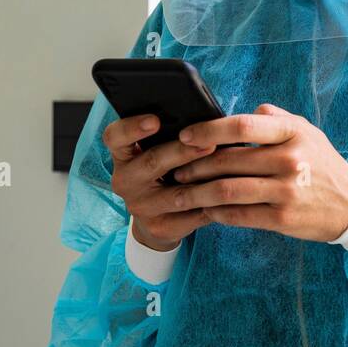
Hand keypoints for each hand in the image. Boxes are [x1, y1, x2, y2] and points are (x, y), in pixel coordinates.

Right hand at [103, 113, 217, 250]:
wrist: (159, 219)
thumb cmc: (166, 173)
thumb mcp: (160, 152)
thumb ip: (174, 135)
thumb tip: (209, 119)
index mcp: (124, 155)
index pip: (115, 137)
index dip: (132, 127)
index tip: (155, 120)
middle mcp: (126, 180)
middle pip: (152, 162)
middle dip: (183, 151)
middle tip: (208, 143)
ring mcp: (141, 207)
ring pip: (177, 195)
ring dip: (205, 182)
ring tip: (228, 171)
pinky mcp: (161, 227)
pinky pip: (192, 216)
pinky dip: (215, 205)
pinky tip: (232, 197)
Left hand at [172, 104, 347, 241]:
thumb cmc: (323, 165)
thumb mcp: (307, 132)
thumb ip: (275, 118)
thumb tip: (245, 110)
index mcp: (292, 132)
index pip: (241, 125)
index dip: (208, 130)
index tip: (186, 136)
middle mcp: (289, 160)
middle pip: (227, 161)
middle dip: (193, 166)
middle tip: (175, 170)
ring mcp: (286, 191)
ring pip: (226, 190)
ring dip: (196, 193)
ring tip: (180, 194)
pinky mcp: (282, 218)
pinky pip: (238, 214)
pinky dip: (215, 212)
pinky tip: (205, 210)